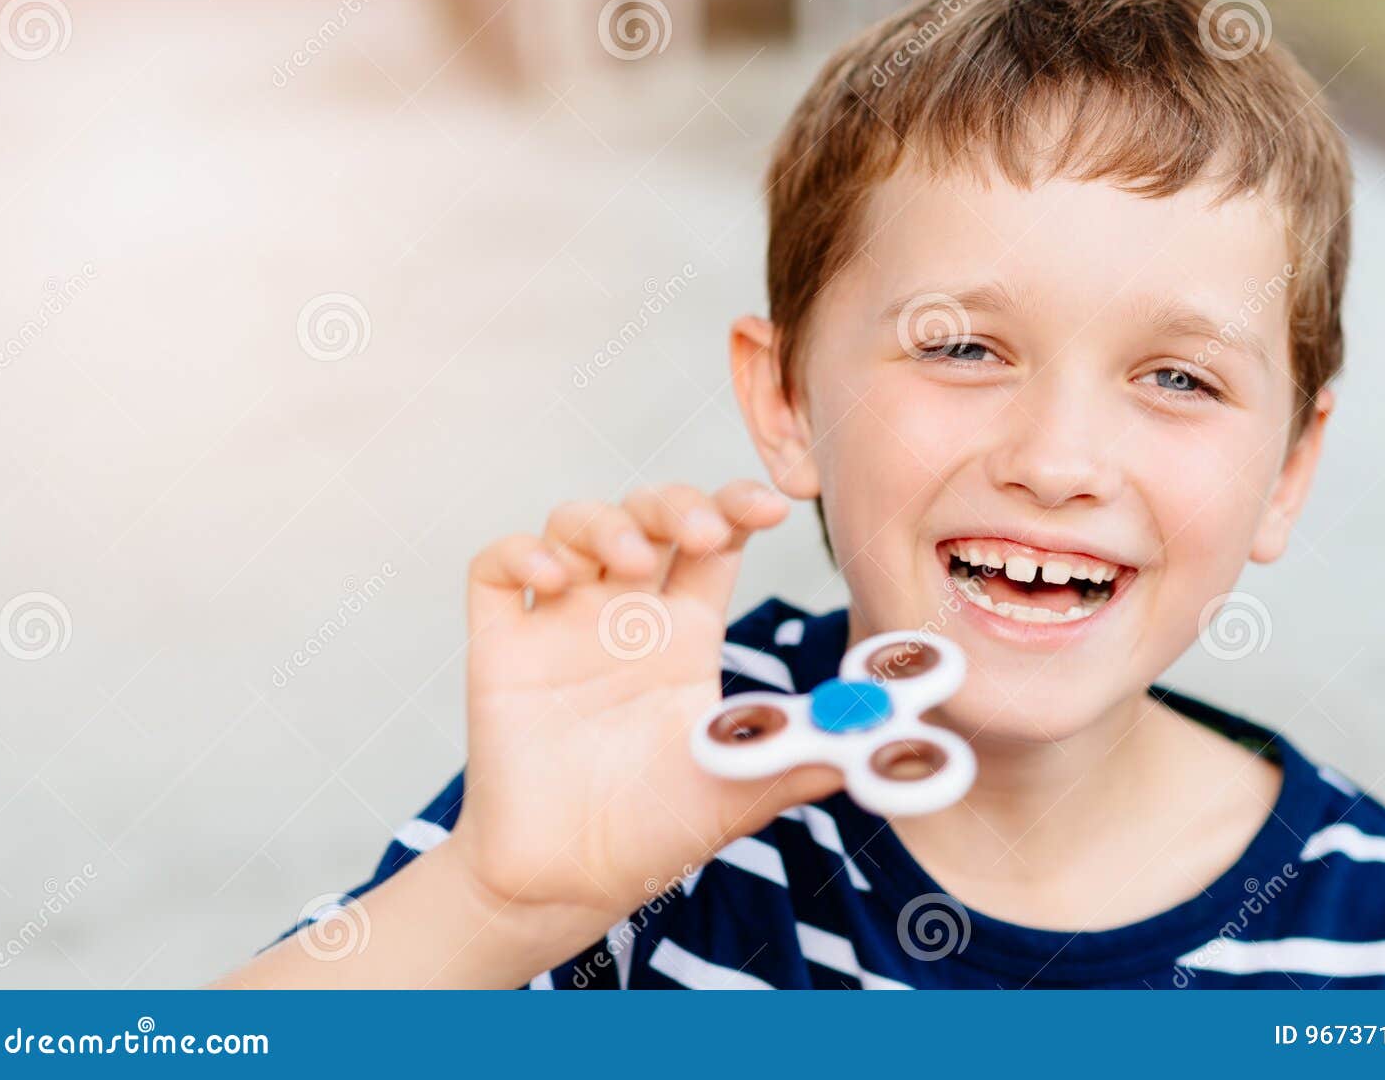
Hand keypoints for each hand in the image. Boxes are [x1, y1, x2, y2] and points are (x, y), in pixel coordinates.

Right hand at [448, 480, 840, 928]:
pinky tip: (554, 577)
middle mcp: (626, 616)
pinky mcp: (501, 648)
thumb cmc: (654, 834)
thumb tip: (887, 745)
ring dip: (605, 522)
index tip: (773, 507)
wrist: (567, 883)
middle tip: (701, 530)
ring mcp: (561, 625)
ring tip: (632, 561)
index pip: (715, 541)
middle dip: (676, 502)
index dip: (737, 506)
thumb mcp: (740, 790)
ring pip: (576, 525)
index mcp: (686, 634)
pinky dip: (522, 552)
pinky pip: (496, 570)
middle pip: (649, 514)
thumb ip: (805, 760)